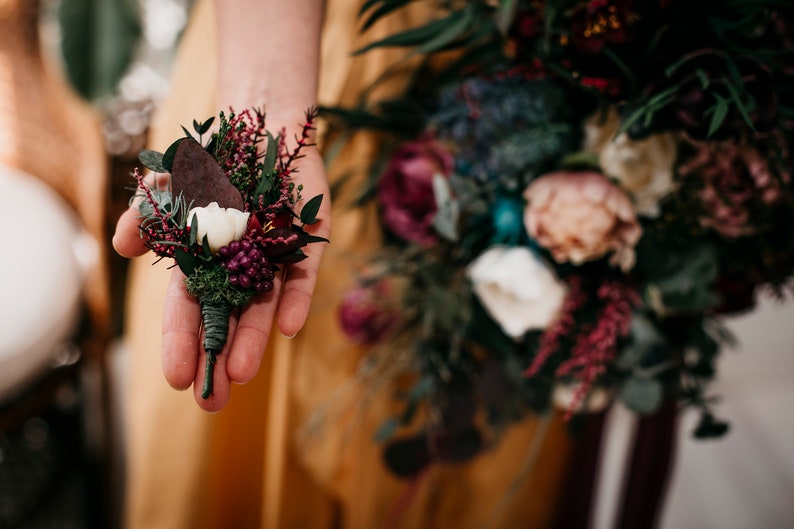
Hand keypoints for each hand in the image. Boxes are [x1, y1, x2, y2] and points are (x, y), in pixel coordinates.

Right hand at [113, 148, 329, 410]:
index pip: (189, 310)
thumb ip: (149, 212)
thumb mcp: (170, 183)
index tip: (174, 377)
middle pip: (227, 320)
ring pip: (263, 306)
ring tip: (243, 374)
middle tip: (211, 401)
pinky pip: (301, 276)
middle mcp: (239, 268)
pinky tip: (289, 328)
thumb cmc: (212, 162)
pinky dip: (296, 300)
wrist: (262, 128)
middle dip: (218, 358)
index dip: (181, 341)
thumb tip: (123, 244)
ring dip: (255, 339)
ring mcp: (273, 259)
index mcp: (204, 263)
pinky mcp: (306, 245)